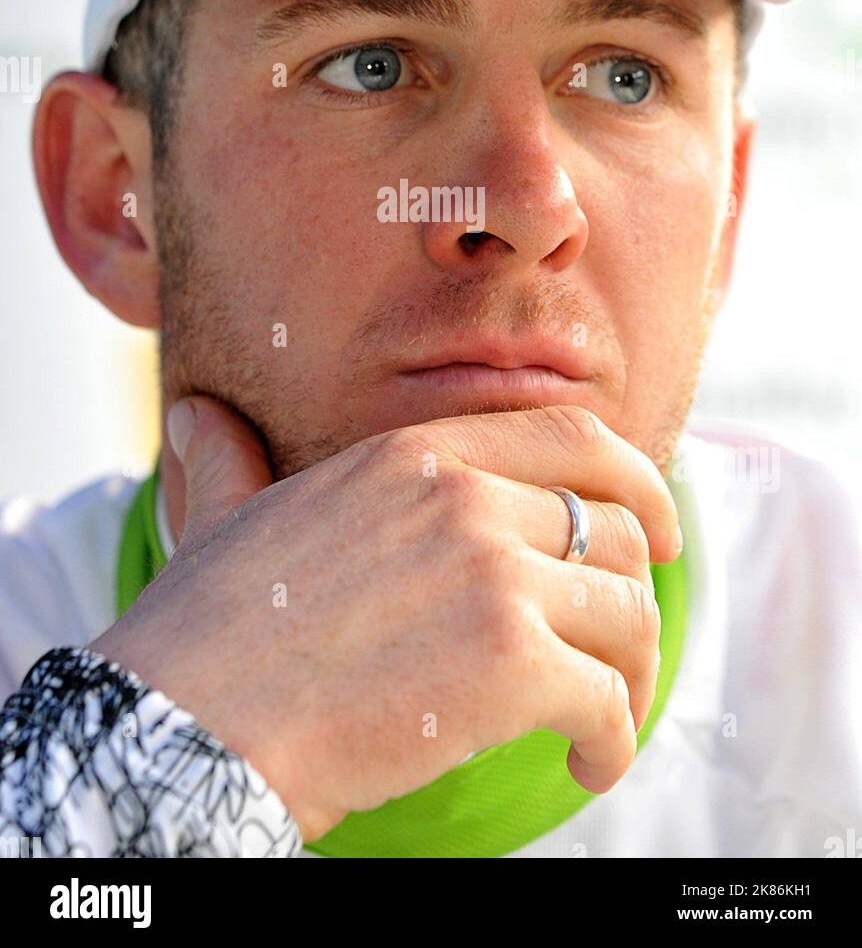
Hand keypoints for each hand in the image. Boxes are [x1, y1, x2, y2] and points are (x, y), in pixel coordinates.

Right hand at [92, 400, 681, 842]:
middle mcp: (467, 497)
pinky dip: (614, 738)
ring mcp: (493, 573)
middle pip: (615, 530)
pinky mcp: (510, 663)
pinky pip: (611, 696)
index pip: (575, 436)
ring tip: (601, 718)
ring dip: (632, 674)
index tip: (658, 532)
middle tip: (624, 647)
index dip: (638, 482)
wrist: (185, 721)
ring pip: (627, 612)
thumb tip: (195, 419)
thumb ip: (232, 460)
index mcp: (415, 453)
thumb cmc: (203, 628)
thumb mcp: (227, 517)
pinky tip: (586, 765)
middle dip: (636, 595)